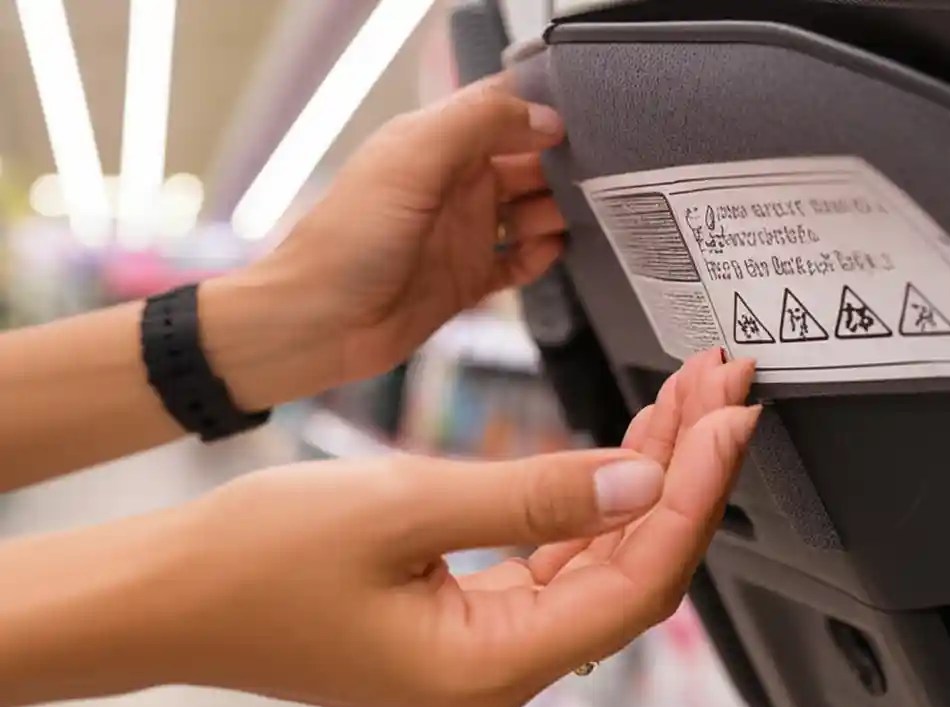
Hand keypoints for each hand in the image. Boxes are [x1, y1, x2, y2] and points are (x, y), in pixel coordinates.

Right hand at [41, 352, 753, 706]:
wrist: (171, 591)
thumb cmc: (257, 561)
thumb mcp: (401, 506)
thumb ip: (532, 495)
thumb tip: (642, 484)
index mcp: (489, 668)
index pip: (639, 581)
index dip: (698, 495)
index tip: (731, 418)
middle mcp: (502, 672)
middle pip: (634, 566)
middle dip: (686, 471)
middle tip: (722, 386)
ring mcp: (490, 647)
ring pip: (604, 556)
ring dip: (648, 476)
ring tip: (685, 397)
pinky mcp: (473, 615)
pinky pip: (561, 555)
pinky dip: (597, 497)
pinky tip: (627, 445)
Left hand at [205, 76, 567, 408]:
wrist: (316, 325)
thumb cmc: (347, 240)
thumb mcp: (413, 160)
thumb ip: (479, 124)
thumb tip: (545, 119)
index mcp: (437, 143)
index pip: (501, 109)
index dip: (542, 110)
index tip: (583, 123)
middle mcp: (455, 184)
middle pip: (528, 161)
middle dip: (564, 164)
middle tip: (604, 174)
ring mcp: (464, 233)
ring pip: (532, 211)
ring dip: (560, 211)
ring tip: (588, 214)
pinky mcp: (469, 280)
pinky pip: (521, 262)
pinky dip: (544, 256)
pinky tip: (557, 251)